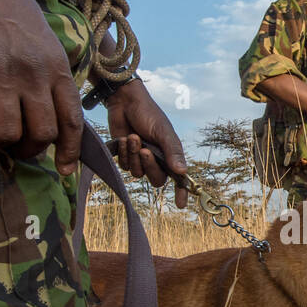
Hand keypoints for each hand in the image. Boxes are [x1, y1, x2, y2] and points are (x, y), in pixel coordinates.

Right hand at [0, 0, 83, 174]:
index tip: (61, 170)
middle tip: (9, 144)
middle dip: (26, 149)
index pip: (72, 121)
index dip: (68, 152)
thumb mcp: (41, 34)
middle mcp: (32, 71)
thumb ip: (48, 70)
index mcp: (55, 64)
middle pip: (41, 135)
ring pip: (5, 134)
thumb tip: (49, 108)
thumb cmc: (2, 0)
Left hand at [106, 79, 189, 208]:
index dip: (181, 192)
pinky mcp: (126, 156)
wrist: (124, 102)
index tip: (180, 205)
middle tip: (144, 150)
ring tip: (132, 137)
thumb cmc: (148, 113)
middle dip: (149, 166)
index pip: (179, 178)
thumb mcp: (163, 131)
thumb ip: (173, 151)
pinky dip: (124, 153)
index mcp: (170, 154)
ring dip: (134, 156)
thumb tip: (183, 172)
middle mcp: (157, 159)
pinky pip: (126, 166)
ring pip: (138, 174)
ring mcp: (141, 159)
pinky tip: (123, 139)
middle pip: (156, 179)